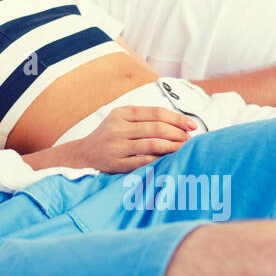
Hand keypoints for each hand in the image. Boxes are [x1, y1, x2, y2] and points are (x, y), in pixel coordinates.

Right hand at [67, 106, 197, 172]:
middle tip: (190, 138)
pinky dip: (161, 160)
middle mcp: (117, 128)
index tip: (191, 125)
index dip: (177, 118)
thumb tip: (178, 123)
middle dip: (178, 133)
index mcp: (121, 113)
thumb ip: (144, 118)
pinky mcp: (116, 163)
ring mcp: (116, 146)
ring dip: (173, 147)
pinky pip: (144, 161)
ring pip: (152, 144)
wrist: (84, 154)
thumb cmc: (110, 135)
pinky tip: (170, 159)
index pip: (155, 112)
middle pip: (156, 128)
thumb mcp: (121, 119)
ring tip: (184, 148)